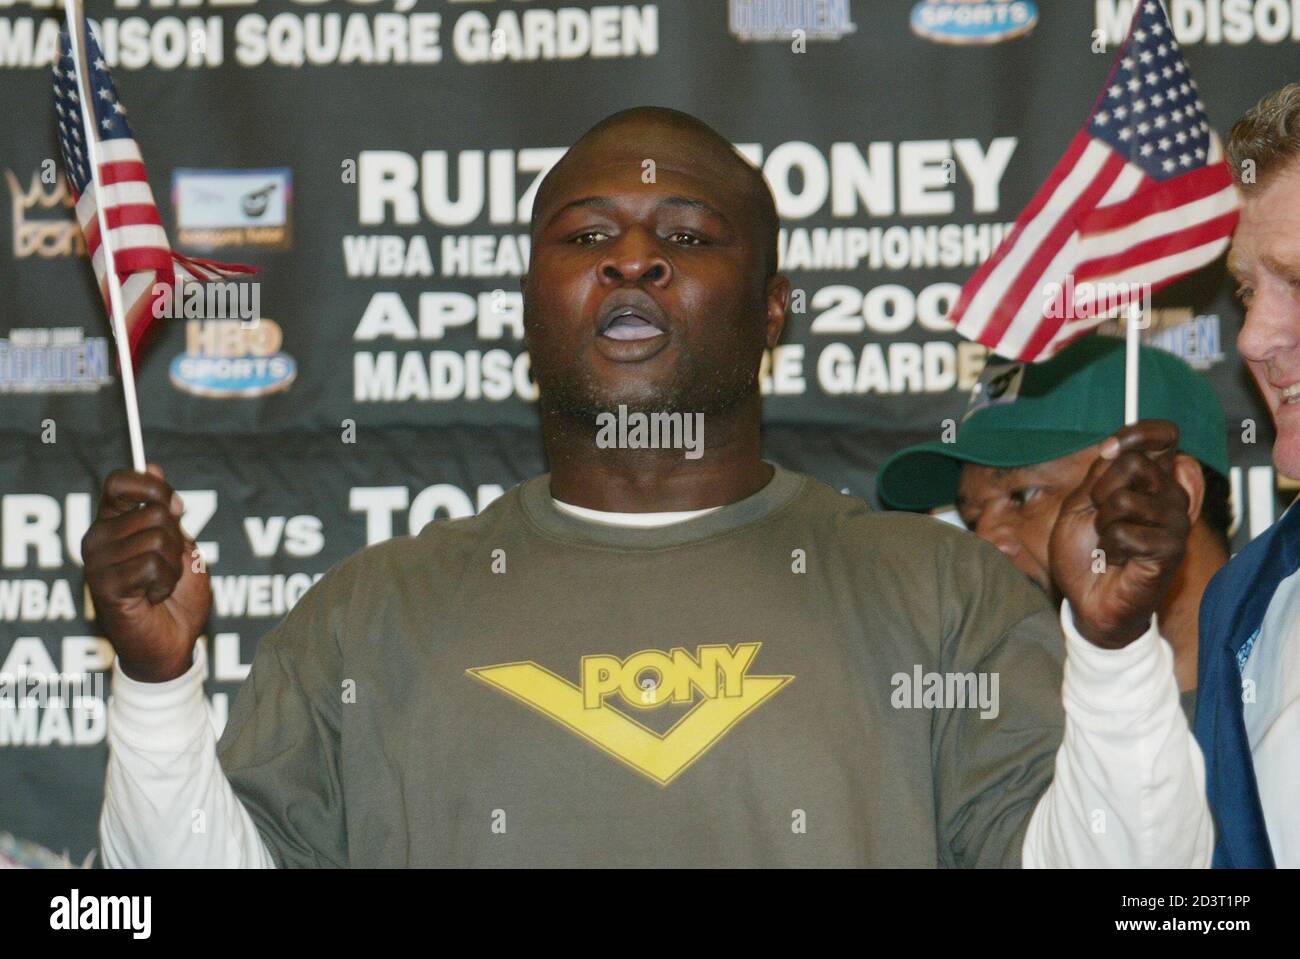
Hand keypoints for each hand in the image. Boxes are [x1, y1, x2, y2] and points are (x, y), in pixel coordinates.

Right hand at [82, 463, 212, 681]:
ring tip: (159, 584)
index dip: (153, 487)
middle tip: (168, 565)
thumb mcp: (179, 544)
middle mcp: (97, 539)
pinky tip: (153, 597)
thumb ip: (166, 510)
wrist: (174, 642)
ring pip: (156, 539)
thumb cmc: (177, 595)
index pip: (119, 482)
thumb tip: (152, 465)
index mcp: (113, 523)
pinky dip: (165, 582)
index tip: (175, 508)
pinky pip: (151, 565)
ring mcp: (97, 564)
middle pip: (152, 511)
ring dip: (172, 565)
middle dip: (176, 539)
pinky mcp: (105, 587)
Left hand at [1048, 420, 1190, 648]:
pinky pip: (1123, 533)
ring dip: (1103, 524)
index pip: (1163, 435)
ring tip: (1110, 543)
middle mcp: (1170, 495)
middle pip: (1135, 463)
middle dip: (1100, 491)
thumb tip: (1112, 447)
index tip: (1109, 449)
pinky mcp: (1171, 549)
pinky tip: (1120, 560)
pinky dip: (1110, 548)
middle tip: (1101, 518)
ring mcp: (1175, 522)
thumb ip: (1098, 475)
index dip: (1138, 433)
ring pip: (1123, 500)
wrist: (1089, 600)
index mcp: (1151, 479)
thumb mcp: (1080, 505)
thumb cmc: (1086, 553)